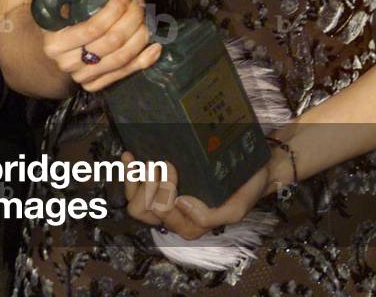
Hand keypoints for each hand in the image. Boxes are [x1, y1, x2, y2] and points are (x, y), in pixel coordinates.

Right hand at [32, 0, 160, 90]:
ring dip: (139, 37)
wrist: (50, 43)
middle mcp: (67, 63)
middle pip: (111, 43)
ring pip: (120, 58)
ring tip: (147, 18)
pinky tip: (156, 47)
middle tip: (140, 4)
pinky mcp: (95, 84)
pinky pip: (124, 73)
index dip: (114, 11)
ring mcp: (82, 77)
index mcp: (54, 42)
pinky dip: (143, 60)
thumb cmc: (54, 13)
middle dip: (131, 20)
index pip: (92, 28)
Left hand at [121, 151, 269, 240]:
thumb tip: (183, 205)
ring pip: (133, 201)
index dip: (162, 190)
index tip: (172, 166)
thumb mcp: (236, 206)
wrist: (252, 172)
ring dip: (135, 179)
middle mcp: (173, 216)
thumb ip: (213, 216)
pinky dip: (129, 172)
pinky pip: (133, 186)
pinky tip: (130, 155)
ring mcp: (162, 201)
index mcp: (190, 225)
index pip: (162, 214)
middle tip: (161, 163)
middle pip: (142, 210)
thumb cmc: (243, 188)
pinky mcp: (157, 185)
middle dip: (148, 185)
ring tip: (146, 159)